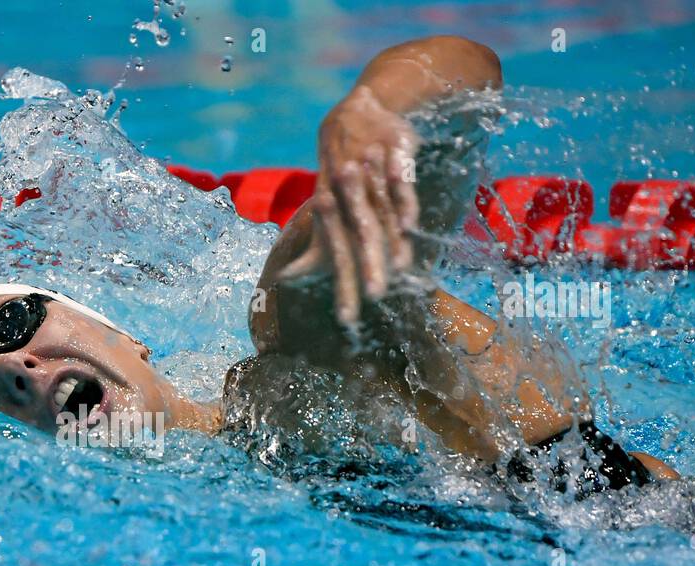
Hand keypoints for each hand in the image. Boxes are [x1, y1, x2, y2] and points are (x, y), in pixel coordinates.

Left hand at [288, 89, 420, 331]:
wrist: (356, 116)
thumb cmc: (341, 175)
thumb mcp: (325, 211)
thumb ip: (314, 250)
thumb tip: (284, 278)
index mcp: (332, 218)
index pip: (336, 260)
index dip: (342, 289)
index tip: (347, 320)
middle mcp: (350, 201)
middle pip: (359, 242)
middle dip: (367, 269)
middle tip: (375, 297)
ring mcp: (372, 178)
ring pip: (380, 216)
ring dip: (388, 242)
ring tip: (399, 270)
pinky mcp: (394, 156)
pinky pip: (400, 183)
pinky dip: (403, 201)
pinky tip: (410, 224)